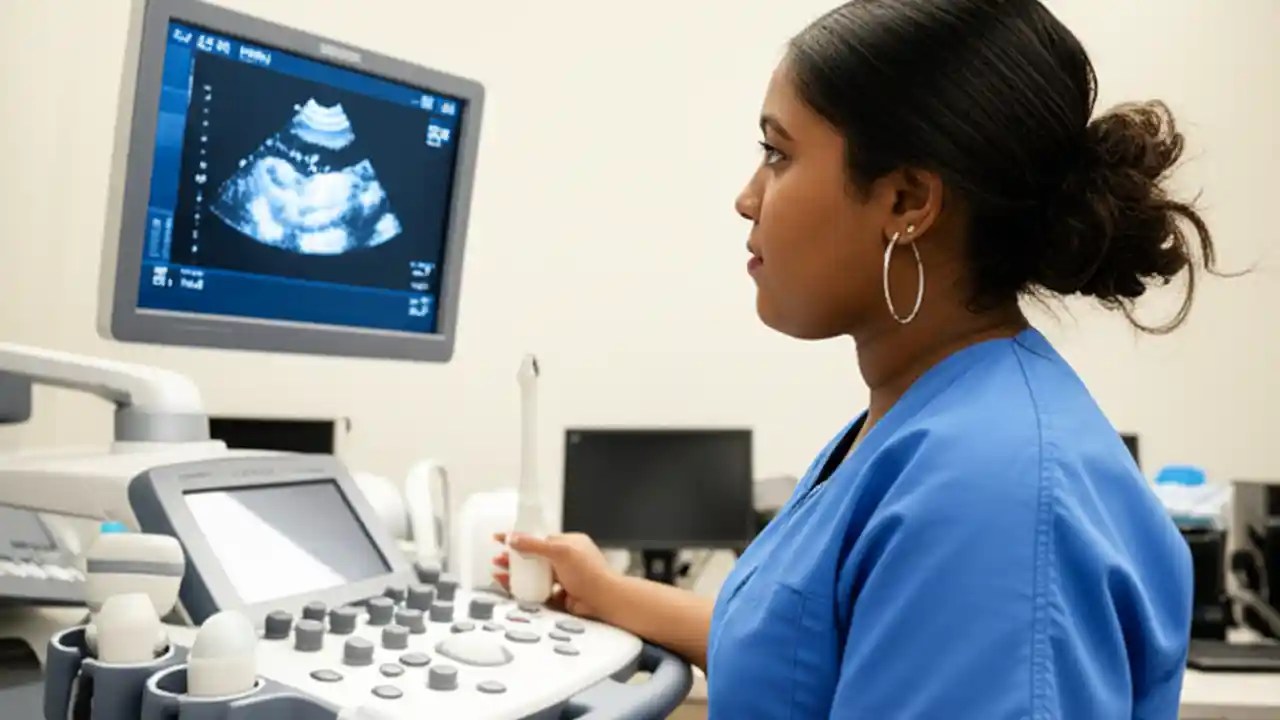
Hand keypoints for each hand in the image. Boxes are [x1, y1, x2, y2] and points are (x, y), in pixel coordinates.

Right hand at [492, 532, 618, 619]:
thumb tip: (513, 538)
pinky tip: (512, 589)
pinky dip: (525, 590)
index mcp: (567, 543)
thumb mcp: (560, 551)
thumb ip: (535, 544)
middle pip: (533, 558)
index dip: (519, 537)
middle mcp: (564, 560)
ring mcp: (562, 579)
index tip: (500, 538)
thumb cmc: (587, 572)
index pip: (539, 538)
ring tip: (498, 575)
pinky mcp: (559, 596)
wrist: (604, 600)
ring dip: (516, 575)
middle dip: (514, 558)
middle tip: (497, 560)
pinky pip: (538, 592)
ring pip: (534, 575)